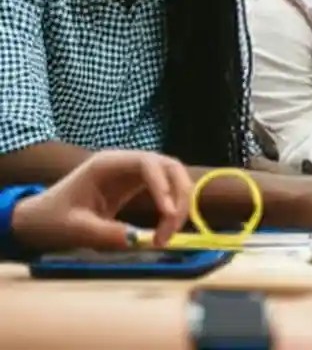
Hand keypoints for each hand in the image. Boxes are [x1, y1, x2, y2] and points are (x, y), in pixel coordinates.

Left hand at [10, 150, 191, 251]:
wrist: (40, 218)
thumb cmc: (52, 219)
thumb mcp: (75, 228)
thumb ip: (105, 233)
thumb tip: (138, 240)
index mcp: (107, 164)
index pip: (147, 164)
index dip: (163, 186)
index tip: (167, 214)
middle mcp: (125, 162)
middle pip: (169, 167)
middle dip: (179, 196)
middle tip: (172, 228)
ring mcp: (133, 172)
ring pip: (173, 178)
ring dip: (179, 203)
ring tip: (167, 233)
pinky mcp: (137, 185)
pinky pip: (166, 190)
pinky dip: (172, 207)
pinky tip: (165, 227)